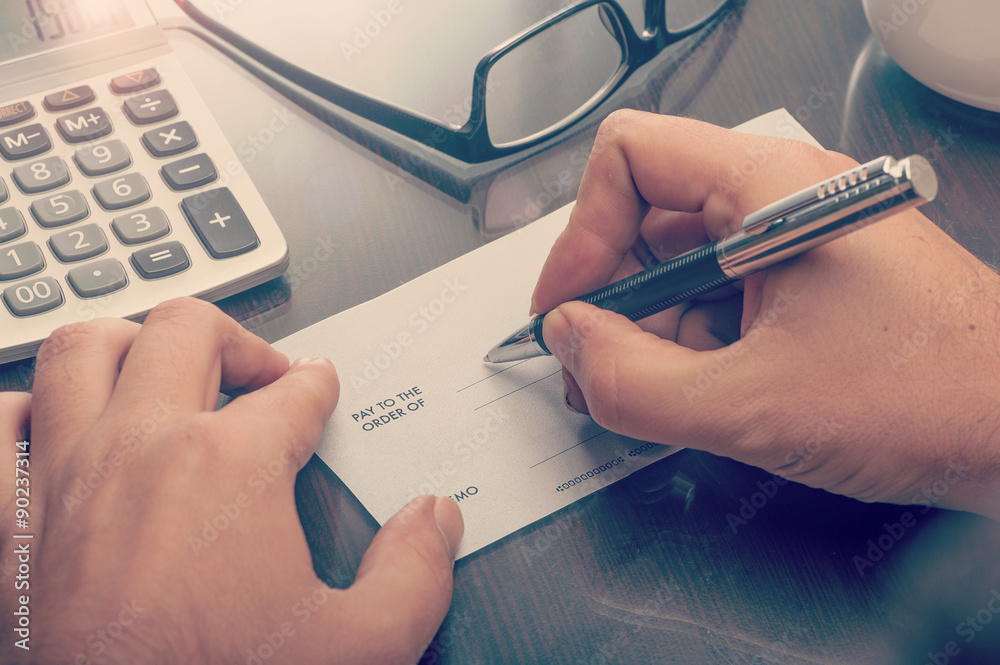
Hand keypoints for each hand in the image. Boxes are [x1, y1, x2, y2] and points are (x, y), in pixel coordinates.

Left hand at [0, 298, 462, 664]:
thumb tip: (434, 520)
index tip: (318, 389)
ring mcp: (66, 477)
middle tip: (260, 370)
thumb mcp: (361, 647)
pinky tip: (50, 423)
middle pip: (189, 332)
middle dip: (237, 339)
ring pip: (86, 350)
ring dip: (131, 343)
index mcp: (231, 467)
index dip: (317, 386)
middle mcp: (144, 449)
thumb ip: (414, 573)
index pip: (294, 393)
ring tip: (161, 363)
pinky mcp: (8, 522)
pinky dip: (24, 412)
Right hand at [532, 110, 999, 519]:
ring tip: (647, 388)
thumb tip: (571, 344)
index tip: (569, 305)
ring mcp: (794, 235)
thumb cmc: (934, 396)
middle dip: (609, 293)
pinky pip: (717, 288)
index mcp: (770, 187)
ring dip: (647, 324)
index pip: (630, 157)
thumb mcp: (751, 406)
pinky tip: (695, 387)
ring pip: (679, 258)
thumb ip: (633, 382)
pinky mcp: (805, 276)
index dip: (582, 234)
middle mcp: (781, 195)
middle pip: (646, 212)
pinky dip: (689, 336)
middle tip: (594, 360)